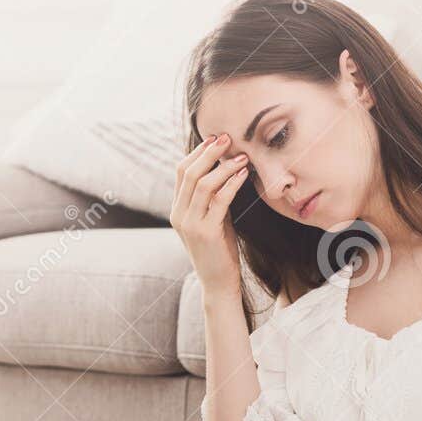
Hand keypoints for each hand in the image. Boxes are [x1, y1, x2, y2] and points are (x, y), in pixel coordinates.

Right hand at [171, 132, 251, 295]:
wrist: (218, 283)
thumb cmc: (219, 250)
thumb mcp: (212, 219)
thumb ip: (213, 198)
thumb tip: (226, 168)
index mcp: (177, 209)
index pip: (181, 171)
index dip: (198, 152)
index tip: (216, 139)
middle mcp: (179, 215)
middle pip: (189, 172)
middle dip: (209, 152)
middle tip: (228, 137)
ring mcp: (190, 224)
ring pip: (203, 184)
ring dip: (224, 166)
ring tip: (241, 156)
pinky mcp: (206, 232)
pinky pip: (219, 200)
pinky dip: (232, 183)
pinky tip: (243, 174)